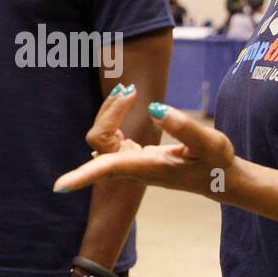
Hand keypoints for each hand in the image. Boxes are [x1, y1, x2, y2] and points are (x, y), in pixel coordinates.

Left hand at [54, 87, 235, 197]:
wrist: (219, 178)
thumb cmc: (215, 162)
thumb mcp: (209, 143)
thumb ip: (184, 127)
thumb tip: (154, 109)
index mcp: (146, 167)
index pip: (106, 169)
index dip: (82, 176)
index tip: (59, 187)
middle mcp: (131, 166)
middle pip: (98, 139)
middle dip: (107, 112)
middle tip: (130, 89)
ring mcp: (129, 161)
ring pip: (101, 135)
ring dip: (109, 110)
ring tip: (129, 90)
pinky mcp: (131, 154)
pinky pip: (109, 133)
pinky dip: (114, 113)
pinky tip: (128, 97)